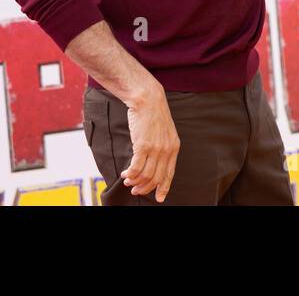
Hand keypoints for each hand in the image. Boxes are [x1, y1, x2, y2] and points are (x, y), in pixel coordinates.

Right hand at [122, 85, 179, 201]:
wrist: (148, 99)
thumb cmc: (153, 115)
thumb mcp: (164, 132)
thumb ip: (161, 147)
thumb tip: (152, 163)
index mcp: (174, 148)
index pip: (169, 174)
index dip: (163, 188)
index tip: (159, 198)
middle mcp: (166, 150)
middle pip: (156, 178)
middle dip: (145, 188)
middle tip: (135, 190)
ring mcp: (155, 149)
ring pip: (145, 176)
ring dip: (134, 182)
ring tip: (127, 181)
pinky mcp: (143, 146)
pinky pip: (136, 169)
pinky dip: (130, 175)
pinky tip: (125, 174)